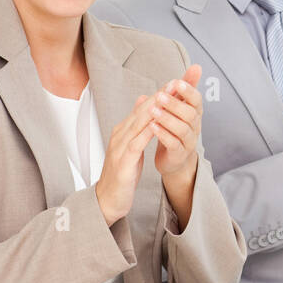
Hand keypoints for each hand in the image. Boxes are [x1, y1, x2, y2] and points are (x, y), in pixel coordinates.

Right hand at [96, 64, 202, 226]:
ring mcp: (120, 147)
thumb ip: (138, 128)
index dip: (159, 94)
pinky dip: (147, 133)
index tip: (175, 83)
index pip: (143, 108)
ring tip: (169, 97)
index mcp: (123, 131)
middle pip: (142, 111)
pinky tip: (158, 125)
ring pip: (139, 123)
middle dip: (160, 96)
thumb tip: (144, 104)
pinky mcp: (123, 161)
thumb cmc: (122, 174)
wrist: (107, 199)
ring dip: (155, 109)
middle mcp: (120, 135)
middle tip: (175, 82)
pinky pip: (136, 143)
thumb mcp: (131, 148)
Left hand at [148, 64, 203, 177]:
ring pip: (182, 129)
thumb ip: (185, 89)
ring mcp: (188, 141)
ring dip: (167, 119)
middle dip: (175, 104)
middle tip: (161, 95)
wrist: (174, 160)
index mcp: (194, 113)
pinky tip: (152, 127)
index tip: (176, 82)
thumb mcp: (180, 107)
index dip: (189, 91)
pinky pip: (173, 144)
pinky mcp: (179, 154)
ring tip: (153, 111)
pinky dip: (163, 134)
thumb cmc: (175, 129)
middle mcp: (195, 127)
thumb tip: (196, 67)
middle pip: (190, 114)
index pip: (197, 100)